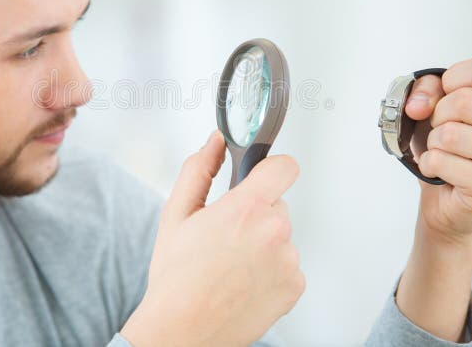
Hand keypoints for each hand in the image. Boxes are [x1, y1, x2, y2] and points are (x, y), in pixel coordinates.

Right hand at [121, 131, 304, 346]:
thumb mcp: (176, 214)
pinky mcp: (295, 286)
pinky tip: (243, 281)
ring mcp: (288, 261)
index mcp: (245, 209)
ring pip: (282, 236)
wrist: (182, 331)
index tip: (260, 177)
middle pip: (277, 205)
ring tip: (231, 264)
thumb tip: (214, 142)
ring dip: (263, 244)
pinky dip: (271, 270)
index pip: (285, 167)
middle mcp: (274, 232)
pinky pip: (288, 265)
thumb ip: (199, 169)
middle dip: (256, 213)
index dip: (271, 168)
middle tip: (226, 235)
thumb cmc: (176, 278)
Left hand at [405, 55, 471, 245]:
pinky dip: (429, 164)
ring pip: (451, 133)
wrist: (449, 197)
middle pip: (464, 100)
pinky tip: (441, 170)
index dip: (452, 80)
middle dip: (438, 115)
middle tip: (444, 130)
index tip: (448, 96)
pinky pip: (441, 161)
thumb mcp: (436, 104)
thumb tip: (418, 106)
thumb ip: (426, 89)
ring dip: (433, 143)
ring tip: (445, 151)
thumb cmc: (450, 146)